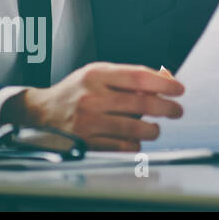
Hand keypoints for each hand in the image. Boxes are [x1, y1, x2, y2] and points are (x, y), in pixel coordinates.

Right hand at [7, 62, 184, 151]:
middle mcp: (91, 97)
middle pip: (140, 102)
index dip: (164, 84)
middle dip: (166, 108)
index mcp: (96, 75)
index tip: (179, 90)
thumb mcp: (98, 73)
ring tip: (155, 128)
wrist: (39, 113)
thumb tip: (167, 79)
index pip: (138, 77)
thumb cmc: (76, 91)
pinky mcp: (84, 142)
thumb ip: (130, 75)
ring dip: (152, 129)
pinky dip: (134, 144)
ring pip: (134, 127)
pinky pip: (120, 146)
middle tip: (177, 111)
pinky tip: (136, 139)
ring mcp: (87, 121)